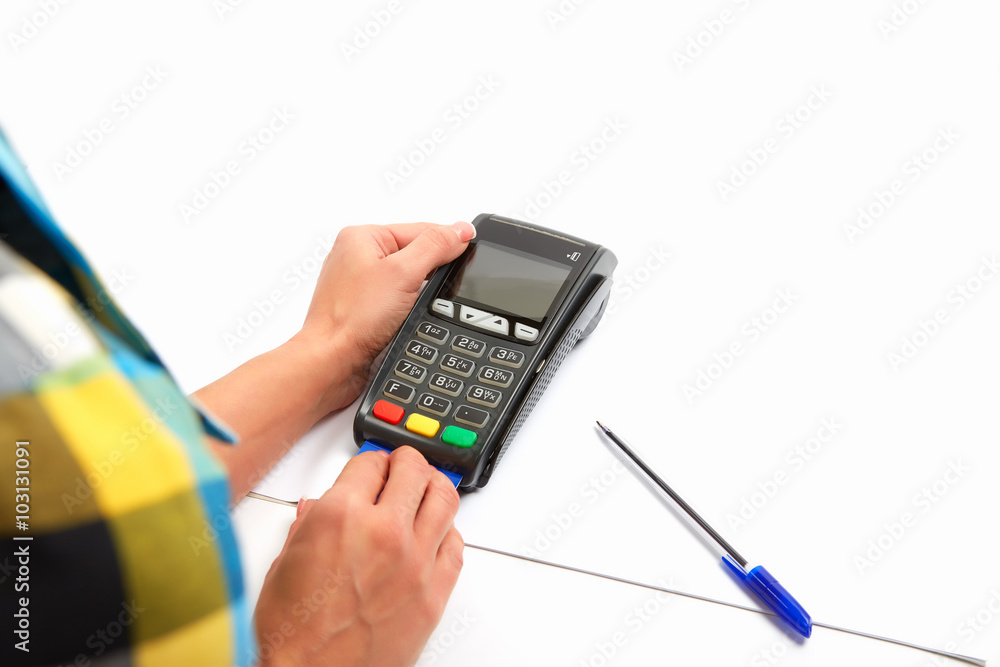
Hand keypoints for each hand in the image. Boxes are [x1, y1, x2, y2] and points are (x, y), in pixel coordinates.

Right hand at [255, 447, 463, 666]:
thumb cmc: (292, 636)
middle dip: (406, 463)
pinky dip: (447, 531)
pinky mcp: (435, 592)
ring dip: (434, 486)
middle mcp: (383, 532)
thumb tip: (315, 508)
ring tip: (425, 488)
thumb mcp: (284, 566)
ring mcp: (415, 561)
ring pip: (444, 498)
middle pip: (414, 470)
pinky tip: (435, 531)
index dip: (370, 461)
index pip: (370, 461)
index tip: (372, 465)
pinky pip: (456, 544)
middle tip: (402, 467)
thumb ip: (307, 526)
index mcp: (340, 516)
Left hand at [299, 221, 474, 412]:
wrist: (331, 363)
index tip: (472, 248)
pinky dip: (409, 306)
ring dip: (421, 291)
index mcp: (362, 236)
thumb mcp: (403, 273)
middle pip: (415, 253)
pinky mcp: (364, 307)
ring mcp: (360, 283)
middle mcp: (358, 256)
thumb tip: (459, 231)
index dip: (447, 241)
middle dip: (432, 270)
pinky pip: (398, 298)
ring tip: (418, 305)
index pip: (420, 229)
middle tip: (444, 286)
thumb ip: (435, 247)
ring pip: (408, 278)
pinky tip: (410, 316)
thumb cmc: (351, 319)